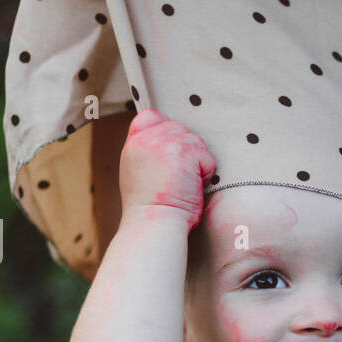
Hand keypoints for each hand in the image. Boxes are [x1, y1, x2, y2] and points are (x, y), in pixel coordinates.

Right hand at [119, 109, 216, 229]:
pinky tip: (191, 188)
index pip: (150, 117)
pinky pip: (207, 157)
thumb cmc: (150, 209)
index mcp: (134, 145)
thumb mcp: (137, 173)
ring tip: (183, 184)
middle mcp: (146, 139)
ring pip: (195, 141)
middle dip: (186, 151)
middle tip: (178, 178)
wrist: (153, 224)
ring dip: (196, 164)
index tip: (172, 154)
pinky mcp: (184, 152)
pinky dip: (205, 174)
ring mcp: (164, 143)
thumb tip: (167, 144)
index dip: (166, 129)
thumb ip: (147, 153)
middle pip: (179, 129)